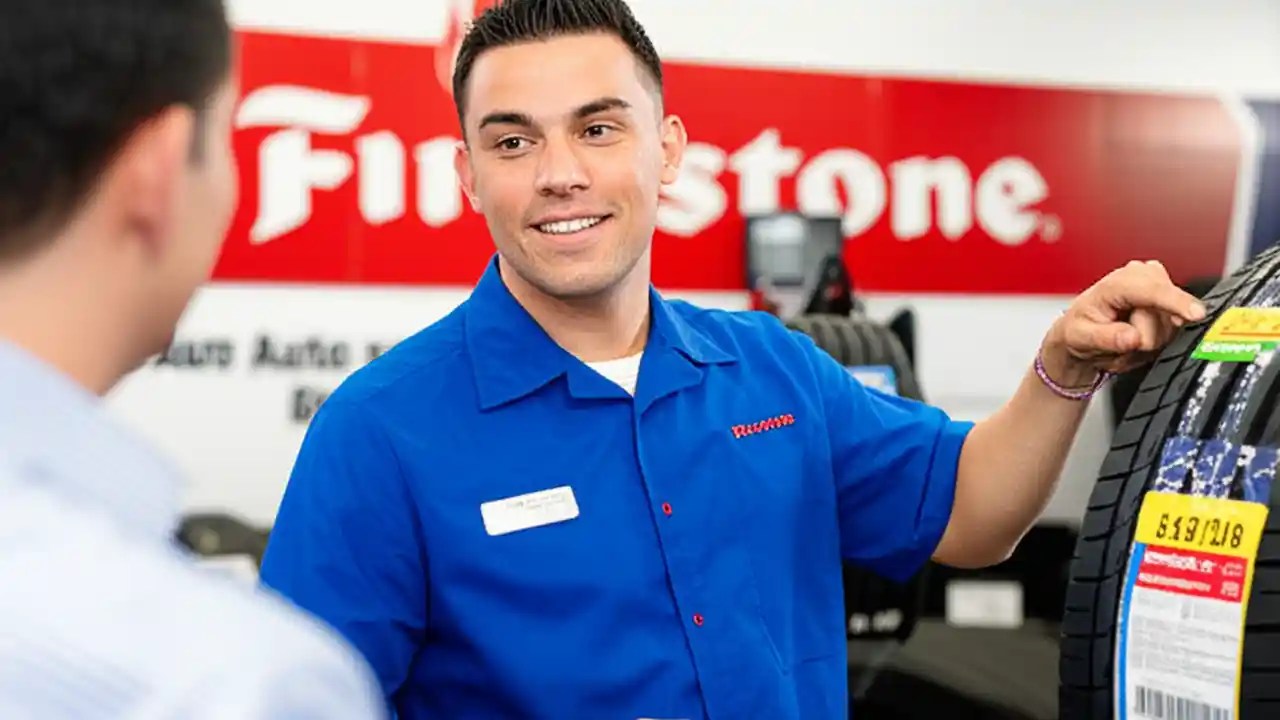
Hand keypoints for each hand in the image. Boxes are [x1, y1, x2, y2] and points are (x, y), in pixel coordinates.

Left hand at [1042, 260, 1207, 384]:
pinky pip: (1178, 328)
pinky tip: (1140, 333)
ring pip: (1173, 324)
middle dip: (1147, 336)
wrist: (1084, 335)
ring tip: (1127, 337)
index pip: (1152, 289)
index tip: (1194, 314)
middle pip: (1166, 313)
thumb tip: (1132, 337)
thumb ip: (1106, 338)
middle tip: (1121, 339)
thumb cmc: (1080, 330)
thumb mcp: (1081, 337)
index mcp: (1115, 282)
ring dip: (1151, 339)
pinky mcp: (1171, 301)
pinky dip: (1159, 338)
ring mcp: (1159, 287)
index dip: (1175, 301)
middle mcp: (1141, 277)